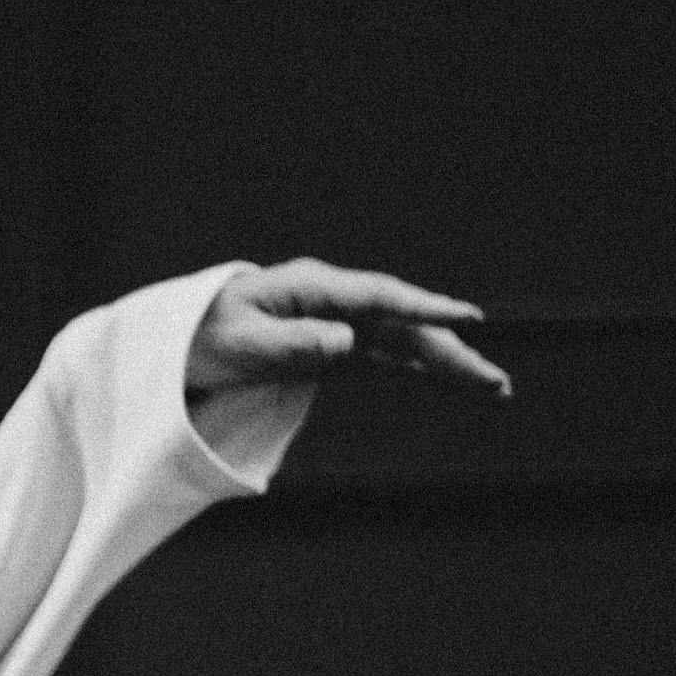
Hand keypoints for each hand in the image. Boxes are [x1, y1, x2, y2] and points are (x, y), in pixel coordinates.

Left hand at [187, 258, 509, 401]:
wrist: (180, 341)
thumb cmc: (205, 335)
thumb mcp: (243, 341)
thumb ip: (293, 342)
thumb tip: (346, 342)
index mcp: (314, 287)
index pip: (381, 297)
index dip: (424, 308)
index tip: (465, 319)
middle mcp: (335, 302)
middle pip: (404, 325)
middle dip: (452, 350)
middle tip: (494, 379)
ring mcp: (339, 324)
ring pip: (403, 345)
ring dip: (446, 365)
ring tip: (491, 388)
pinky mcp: (335, 349)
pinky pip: (385, 361)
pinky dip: (418, 372)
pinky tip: (451, 383)